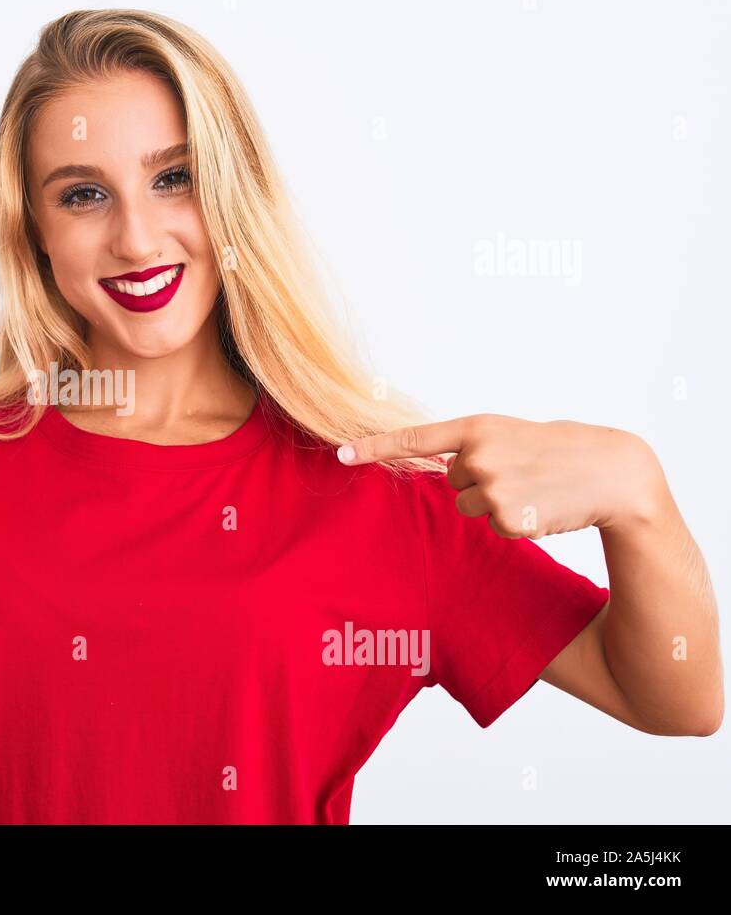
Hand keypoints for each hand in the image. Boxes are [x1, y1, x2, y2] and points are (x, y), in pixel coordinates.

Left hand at [337, 414, 668, 537]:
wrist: (612, 472)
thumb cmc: (560, 450)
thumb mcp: (512, 436)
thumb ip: (473, 448)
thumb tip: (445, 473)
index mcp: (478, 427)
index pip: (415, 439)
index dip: (374, 448)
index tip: (340, 455)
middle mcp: (478, 455)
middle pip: (451, 482)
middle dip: (479, 482)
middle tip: (520, 472)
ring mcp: (491, 488)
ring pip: (469, 506)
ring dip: (495, 503)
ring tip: (533, 489)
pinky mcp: (506, 519)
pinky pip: (493, 525)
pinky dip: (514, 521)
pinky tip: (541, 506)